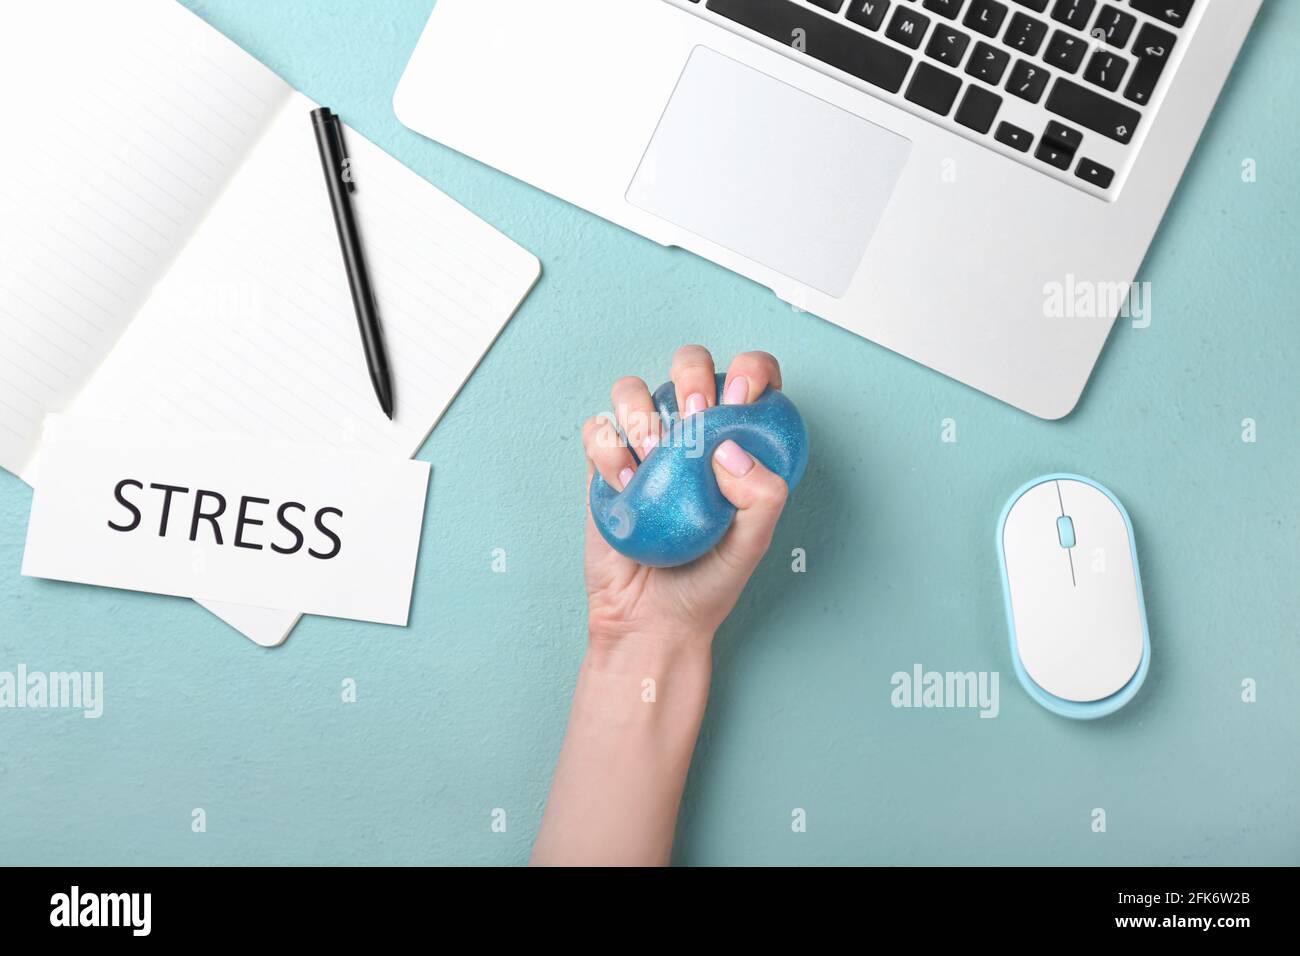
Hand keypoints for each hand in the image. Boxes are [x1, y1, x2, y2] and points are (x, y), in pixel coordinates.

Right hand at [581, 346, 791, 648]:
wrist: (651, 622)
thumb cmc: (707, 584)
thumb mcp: (752, 546)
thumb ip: (762, 497)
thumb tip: (731, 448)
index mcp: (737, 443)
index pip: (752, 379)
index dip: (750, 371)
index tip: (741, 398)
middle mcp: (692, 436)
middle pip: (689, 366)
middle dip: (691, 374)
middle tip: (696, 416)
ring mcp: (644, 447)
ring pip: (633, 389)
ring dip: (641, 409)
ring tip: (652, 454)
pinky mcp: (604, 466)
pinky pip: (597, 430)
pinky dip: (607, 448)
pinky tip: (624, 484)